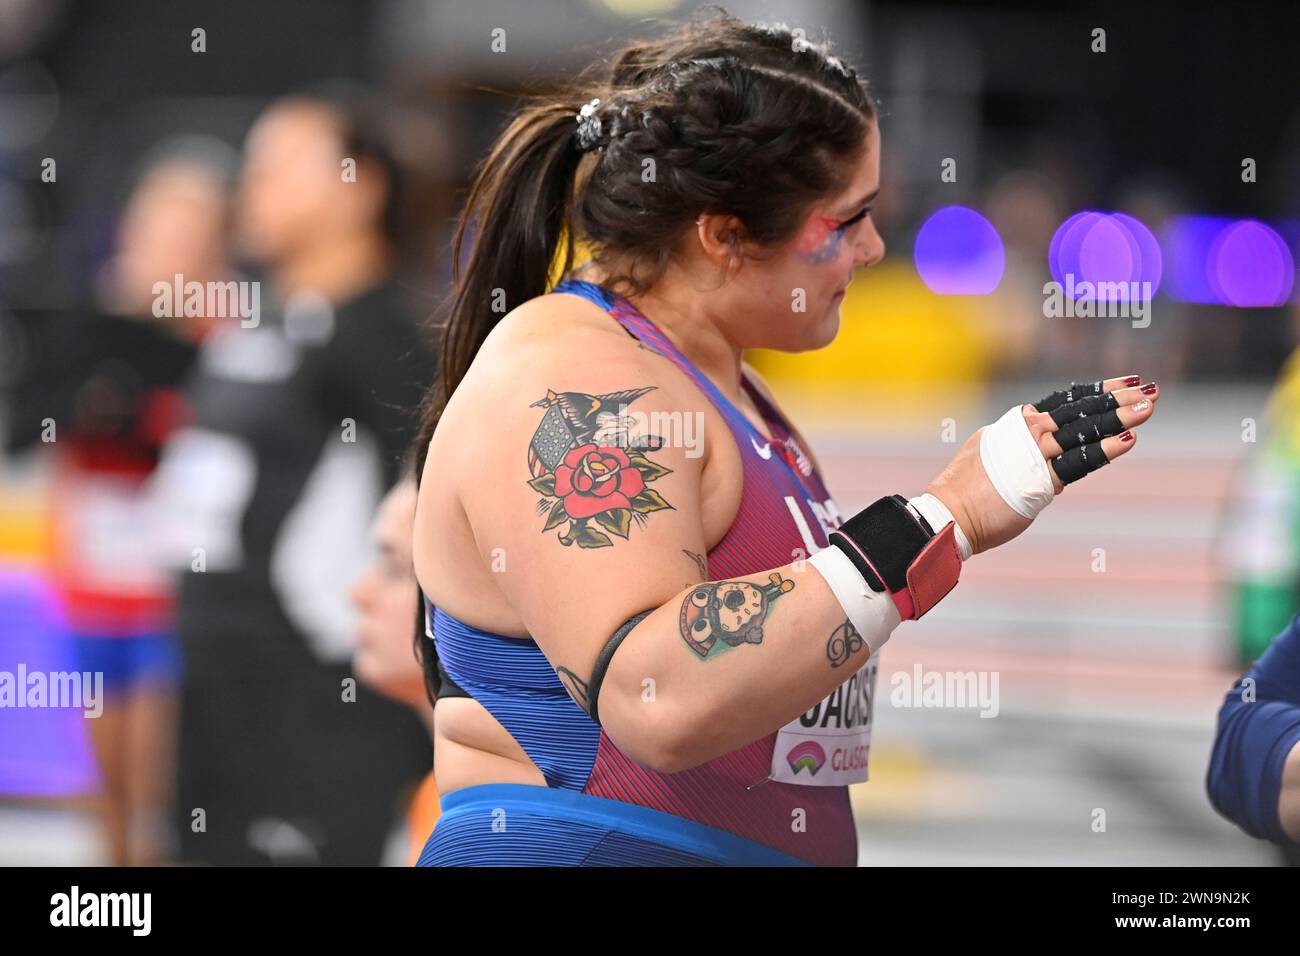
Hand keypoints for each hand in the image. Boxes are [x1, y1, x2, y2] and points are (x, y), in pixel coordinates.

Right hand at [926, 375, 1159, 555]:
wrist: (949, 514)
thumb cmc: (966, 493)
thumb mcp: (990, 456)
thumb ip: (1016, 448)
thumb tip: (1036, 446)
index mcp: (1016, 425)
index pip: (1065, 402)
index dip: (1096, 392)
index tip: (1123, 384)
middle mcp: (1027, 433)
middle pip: (1079, 409)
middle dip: (1116, 399)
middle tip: (1148, 389)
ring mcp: (1034, 454)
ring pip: (1083, 430)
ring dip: (1119, 417)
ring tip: (1148, 408)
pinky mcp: (1040, 480)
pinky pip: (1078, 462)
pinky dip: (1104, 449)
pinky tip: (1130, 440)